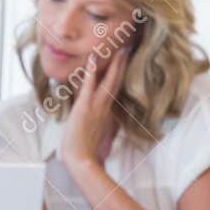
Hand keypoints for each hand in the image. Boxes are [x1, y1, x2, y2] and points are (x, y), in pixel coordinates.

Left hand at [60, 51, 124, 171]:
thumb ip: (104, 135)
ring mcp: (96, 106)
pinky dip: (90, 71)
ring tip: (120, 49)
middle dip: (122, 65)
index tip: (124, 64)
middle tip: (128, 48)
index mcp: (107, 114)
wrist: (81, 161)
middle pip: (117, 81)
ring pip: (108, 81)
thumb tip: (108, 140)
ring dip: (114, 64)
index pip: (114, 90)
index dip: (119, 76)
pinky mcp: (85, 106)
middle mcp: (105, 108)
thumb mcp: (99, 141)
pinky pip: (88, 85)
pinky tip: (92, 58)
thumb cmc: (87, 154)